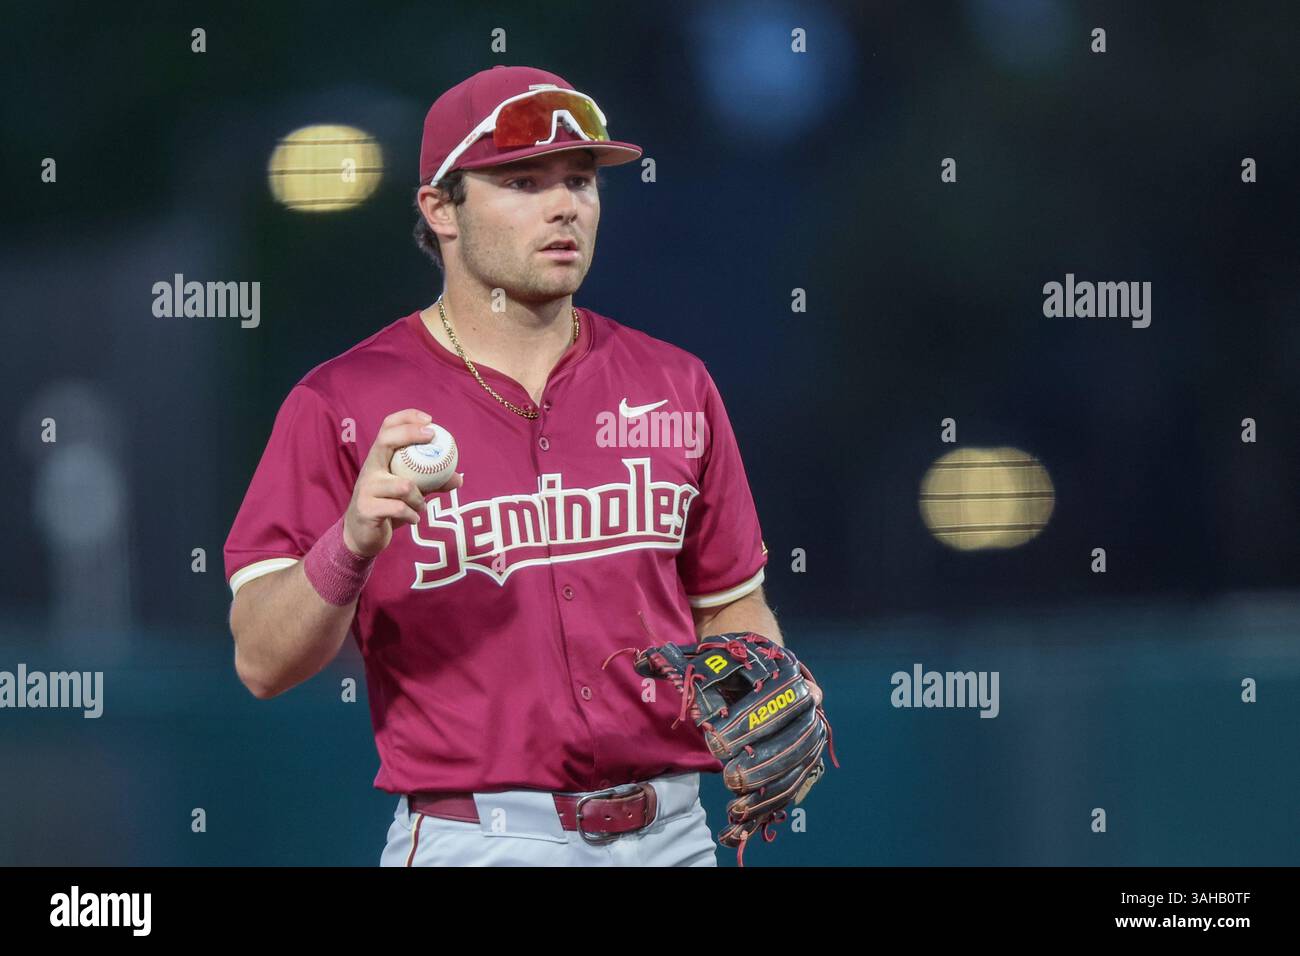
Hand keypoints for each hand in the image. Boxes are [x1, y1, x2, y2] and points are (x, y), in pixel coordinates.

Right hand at [342, 409, 463, 557]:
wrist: (361, 536)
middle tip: (431, 438)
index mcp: (379, 459)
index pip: (387, 428)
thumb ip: (432, 482)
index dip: (406, 418)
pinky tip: (414, 519)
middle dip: (410, 434)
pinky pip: (399, 508)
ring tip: (421, 506)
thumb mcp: (411, 492)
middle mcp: (370, 469)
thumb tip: (459, 478)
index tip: (430, 420)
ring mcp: (366, 488)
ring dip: (419, 497)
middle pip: (385, 441)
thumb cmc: (388, 508)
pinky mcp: (366, 509)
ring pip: (403, 485)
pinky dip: (413, 514)